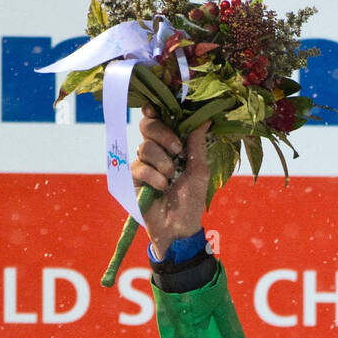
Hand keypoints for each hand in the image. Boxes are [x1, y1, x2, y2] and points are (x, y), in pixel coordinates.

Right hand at [132, 105, 211, 258]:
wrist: (179, 228)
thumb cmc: (191, 201)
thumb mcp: (199, 170)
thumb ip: (198, 144)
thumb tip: (205, 118)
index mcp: (171, 145)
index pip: (159, 119)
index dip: (156, 110)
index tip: (158, 109)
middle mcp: (154, 150)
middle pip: (148, 125)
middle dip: (163, 134)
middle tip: (177, 150)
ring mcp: (142, 163)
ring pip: (145, 146)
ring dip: (163, 163)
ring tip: (171, 179)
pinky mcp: (132, 178)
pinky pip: (139, 166)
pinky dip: (154, 177)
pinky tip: (162, 189)